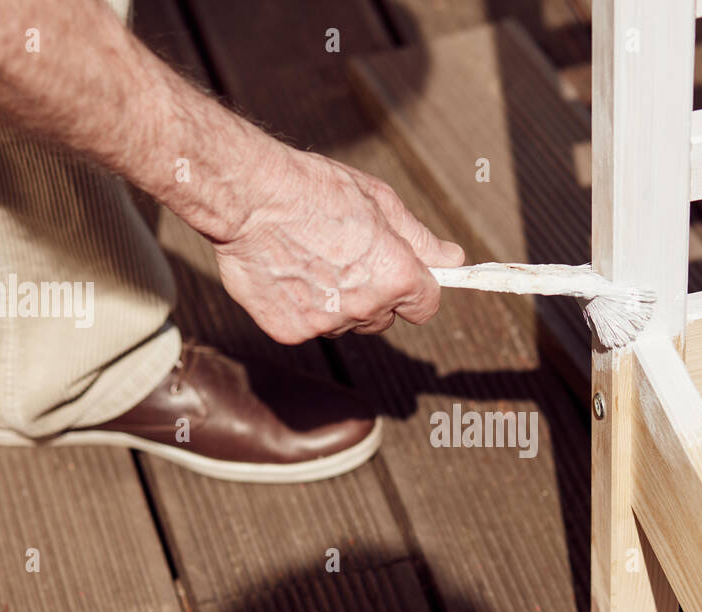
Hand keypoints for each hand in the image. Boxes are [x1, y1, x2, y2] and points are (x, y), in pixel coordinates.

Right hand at [212, 146, 464, 344]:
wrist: (249, 196)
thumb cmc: (315, 189)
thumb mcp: (379, 201)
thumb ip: (419, 239)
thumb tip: (452, 258)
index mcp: (397, 276)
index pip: (426, 305)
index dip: (417, 289)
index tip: (404, 275)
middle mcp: (366, 308)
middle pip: (383, 317)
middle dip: (374, 294)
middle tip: (344, 256)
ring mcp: (327, 324)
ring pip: (345, 323)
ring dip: (337, 302)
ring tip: (310, 259)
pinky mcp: (291, 332)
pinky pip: (308, 326)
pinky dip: (300, 307)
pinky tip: (287, 273)